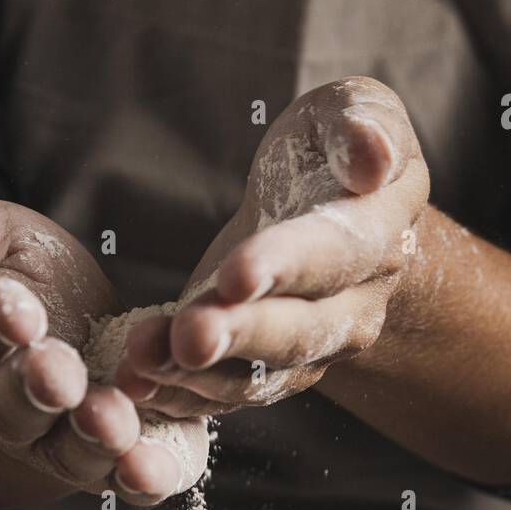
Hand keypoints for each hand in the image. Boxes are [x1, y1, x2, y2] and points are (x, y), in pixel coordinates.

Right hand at [0, 196, 208, 504]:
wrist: (83, 322)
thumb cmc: (27, 272)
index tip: (19, 313)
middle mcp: (7, 406)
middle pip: (10, 409)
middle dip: (34, 392)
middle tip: (58, 375)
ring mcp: (61, 441)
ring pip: (69, 452)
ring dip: (90, 440)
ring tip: (112, 421)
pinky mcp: (122, 458)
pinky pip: (129, 480)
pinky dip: (143, 478)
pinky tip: (149, 469)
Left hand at [115, 78, 428, 418]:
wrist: (335, 223)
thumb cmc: (333, 155)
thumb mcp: (350, 114)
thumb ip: (361, 125)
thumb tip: (373, 156)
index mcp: (379, 237)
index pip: (334, 254)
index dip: (285, 266)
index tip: (236, 273)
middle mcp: (355, 309)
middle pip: (297, 332)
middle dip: (240, 335)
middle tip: (190, 339)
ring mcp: (313, 353)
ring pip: (257, 376)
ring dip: (198, 374)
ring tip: (142, 360)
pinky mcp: (267, 374)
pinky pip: (225, 395)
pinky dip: (178, 395)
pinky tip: (131, 385)